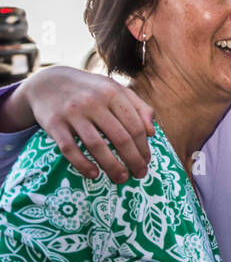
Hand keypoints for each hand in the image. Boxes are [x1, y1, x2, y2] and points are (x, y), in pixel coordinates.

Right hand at [10, 66, 152, 181]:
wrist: (47, 82)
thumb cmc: (90, 90)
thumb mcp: (116, 90)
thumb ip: (139, 107)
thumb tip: (152, 132)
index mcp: (113, 93)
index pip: (135, 126)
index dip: (143, 147)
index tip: (147, 162)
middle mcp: (93, 102)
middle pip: (120, 138)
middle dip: (133, 160)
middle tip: (139, 175)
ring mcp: (72, 113)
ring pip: (96, 145)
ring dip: (112, 166)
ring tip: (121, 179)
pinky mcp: (54, 124)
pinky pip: (70, 149)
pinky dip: (82, 164)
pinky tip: (94, 174)